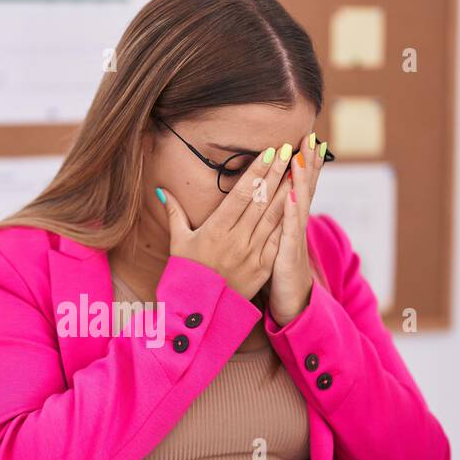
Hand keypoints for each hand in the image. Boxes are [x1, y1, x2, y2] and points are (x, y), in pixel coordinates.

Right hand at [157, 142, 294, 299]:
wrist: (200, 310)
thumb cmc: (187, 273)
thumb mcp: (178, 242)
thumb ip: (174, 213)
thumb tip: (160, 190)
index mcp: (216, 230)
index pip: (241, 194)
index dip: (257, 171)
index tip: (270, 152)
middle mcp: (236, 240)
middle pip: (261, 200)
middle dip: (277, 173)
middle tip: (290, 149)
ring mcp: (252, 254)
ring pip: (274, 216)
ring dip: (288, 190)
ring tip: (298, 169)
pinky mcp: (263, 267)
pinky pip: (278, 239)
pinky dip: (289, 219)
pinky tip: (298, 203)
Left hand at [268, 131, 327, 324]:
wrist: (292, 303)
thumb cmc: (277, 273)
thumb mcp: (273, 243)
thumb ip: (269, 223)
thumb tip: (261, 204)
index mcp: (289, 220)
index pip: (297, 185)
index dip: (301, 163)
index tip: (304, 139)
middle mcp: (296, 226)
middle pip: (304, 188)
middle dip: (308, 163)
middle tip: (312, 136)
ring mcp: (295, 239)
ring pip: (300, 204)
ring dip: (303, 180)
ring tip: (303, 156)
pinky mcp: (288, 254)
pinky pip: (291, 230)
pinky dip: (292, 211)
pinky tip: (293, 194)